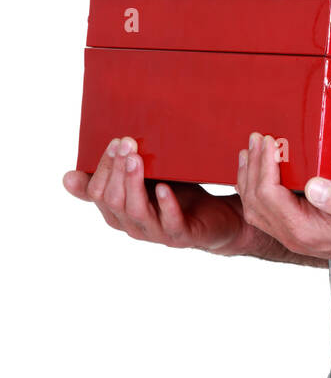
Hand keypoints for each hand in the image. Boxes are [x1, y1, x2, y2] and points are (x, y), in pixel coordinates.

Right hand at [63, 136, 247, 252]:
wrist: (217, 219)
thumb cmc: (177, 196)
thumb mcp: (144, 182)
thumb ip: (114, 176)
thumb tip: (66, 176)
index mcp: (118, 212)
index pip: (97, 192)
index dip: (103, 168)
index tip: (115, 141)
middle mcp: (132, 225)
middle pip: (113, 200)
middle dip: (116, 170)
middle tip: (126, 143)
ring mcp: (156, 233)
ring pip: (135, 211)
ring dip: (134, 183)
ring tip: (137, 160)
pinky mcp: (181, 236)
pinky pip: (170, 223)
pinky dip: (166, 205)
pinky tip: (164, 188)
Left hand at [236, 132, 330, 263]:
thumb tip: (313, 186)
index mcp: (304, 230)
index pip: (269, 195)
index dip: (264, 165)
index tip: (270, 141)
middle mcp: (292, 236)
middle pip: (255, 201)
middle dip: (253, 166)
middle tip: (257, 139)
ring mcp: (291, 235)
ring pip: (255, 209)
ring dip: (249, 178)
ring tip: (250, 152)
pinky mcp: (295, 230)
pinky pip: (263, 212)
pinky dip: (255, 190)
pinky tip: (258, 174)